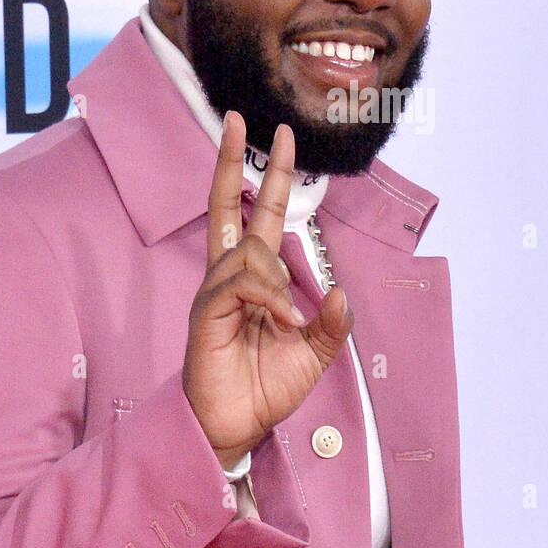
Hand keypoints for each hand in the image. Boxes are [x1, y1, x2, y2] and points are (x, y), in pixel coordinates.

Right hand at [182, 111, 352, 470]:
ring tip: (289, 321)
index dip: (271, 177)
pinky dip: (269, 298)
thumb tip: (340, 293)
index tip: (279, 138)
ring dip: (277, 283)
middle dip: (234, 161)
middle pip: (228, 205)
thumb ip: (332, 324)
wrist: (235, 426)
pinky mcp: (206, 312)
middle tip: (241, 120)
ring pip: (249, 253)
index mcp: (254, 279)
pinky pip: (241, 285)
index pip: (259, 215)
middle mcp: (229, 276)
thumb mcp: (315, 353)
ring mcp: (215, 292)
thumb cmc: (265, 387)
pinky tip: (283, 320)